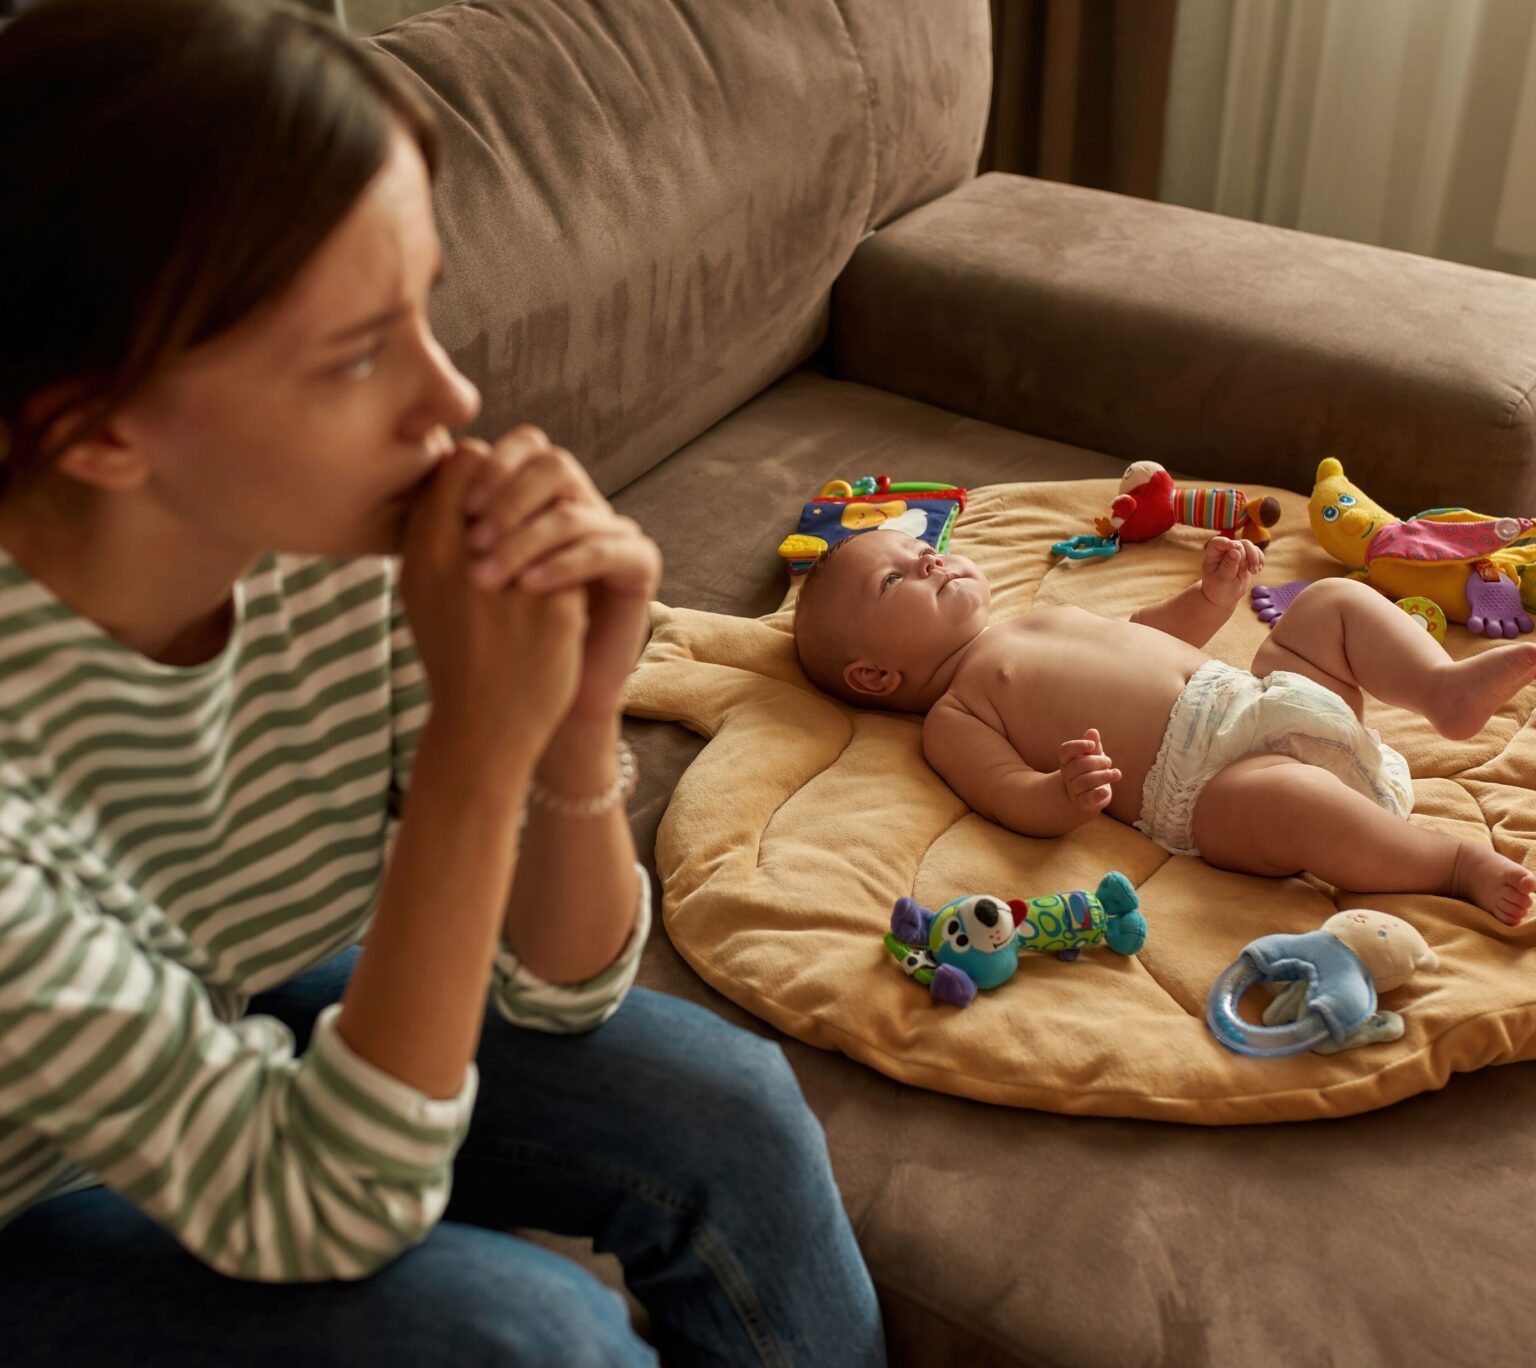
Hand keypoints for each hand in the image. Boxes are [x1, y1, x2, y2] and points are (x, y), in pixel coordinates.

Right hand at [399, 444, 586, 762]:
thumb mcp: (421, 591)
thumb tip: (453, 475)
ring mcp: (514, 582)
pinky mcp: (557, 608)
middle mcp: (465, 559)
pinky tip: (574, 586)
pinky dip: (578, 564)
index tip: (498, 492)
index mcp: (427, 550)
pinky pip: (579, 557)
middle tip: (536, 505)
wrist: (483, 727)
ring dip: (556, 521)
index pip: (464, 462)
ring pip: (553, 511)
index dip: (487, 468)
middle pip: (510, 477)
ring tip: (555, 543)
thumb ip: (431, 533)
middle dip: (527, 485)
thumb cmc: (454, 655)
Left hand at [456, 427, 662, 720]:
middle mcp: (578, 507)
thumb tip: (431, 464)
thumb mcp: (455, 572)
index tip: (459, 506)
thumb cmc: (484, 638)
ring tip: (489, 577)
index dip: (491, 465)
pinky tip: (529, 587)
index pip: (523, 446)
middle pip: (553, 463)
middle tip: (473, 538)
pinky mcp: (637, 568)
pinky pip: (606, 548)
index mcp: (538, 499)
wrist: (527, 705)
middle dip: (509, 495)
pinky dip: (563, 565)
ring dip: (527, 538)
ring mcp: (611, 535)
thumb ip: (445, 517)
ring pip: (574, 510)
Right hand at [1058, 729, 1119, 812]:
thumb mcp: (1093, 755)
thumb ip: (1093, 744)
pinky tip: (1106, 790)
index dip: (1078, 746)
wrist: (1090, 794)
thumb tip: (1092, 732)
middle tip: (1109, 761)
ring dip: (1103, 776)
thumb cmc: (1091, 770)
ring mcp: (1074, 790)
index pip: (1065, 750)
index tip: (1093, 745)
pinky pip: (1087, 798)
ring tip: (1116, 773)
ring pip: (1084, 781)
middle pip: (1077, 765)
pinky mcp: (1083, 802)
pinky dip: (1097, 794)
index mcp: (1067, 761)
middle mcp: (1067, 775)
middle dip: (1097, 761)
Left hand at [1201, 536, 1263, 608]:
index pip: (1217, 542)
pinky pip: (1256, 551)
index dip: (1227, 543)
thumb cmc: (1218, 589)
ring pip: (1248, 545)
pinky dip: (1259, 559)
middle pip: (1238, 543)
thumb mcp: (1222, 579)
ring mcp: (1236, 553)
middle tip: (1245, 573)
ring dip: (1254, 557)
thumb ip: (1228, 565)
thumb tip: (1235, 551)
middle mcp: (1224, 551)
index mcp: (1212, 556)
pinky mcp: (1246, 558)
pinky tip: (1258, 570)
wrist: (1224, 597)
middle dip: (1245, 557)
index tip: (1237, 548)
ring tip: (1254, 572)